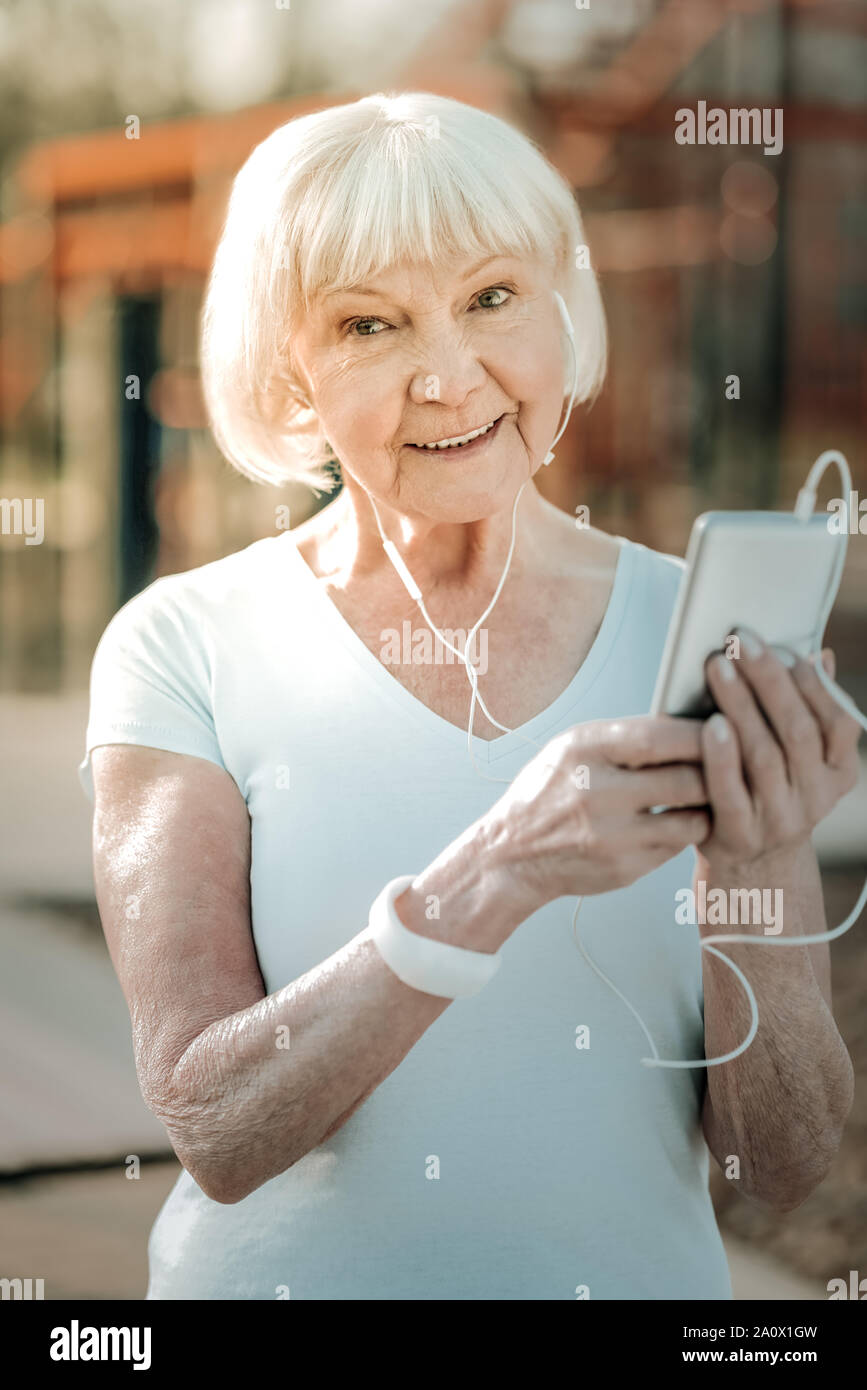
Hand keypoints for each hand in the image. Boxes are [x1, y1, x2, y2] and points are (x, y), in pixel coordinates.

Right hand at [482, 715, 710, 912]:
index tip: (720, 725)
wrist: (511, 856)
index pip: (659, 736)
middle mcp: (596, 793)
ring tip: (707, 792)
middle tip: (730, 762)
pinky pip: (678, 845)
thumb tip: (687, 722)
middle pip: (688, 779)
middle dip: (716, 770)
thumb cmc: (546, 793)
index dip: (699, 731)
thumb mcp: (571, 749)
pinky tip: (679, 818)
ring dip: (708, 805)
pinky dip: (686, 830)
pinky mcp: (625, 869)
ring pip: (693, 818)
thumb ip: (623, 738)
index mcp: (583, 751)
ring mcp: (612, 836)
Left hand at [698, 634, 860, 878]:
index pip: (838, 722)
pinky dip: (721, 756)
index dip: (812, 683)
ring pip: (764, 756)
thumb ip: (810, 709)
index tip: (783, 647)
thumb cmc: (769, 789)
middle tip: (740, 641)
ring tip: (718, 666)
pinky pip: (731, 792)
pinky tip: (710, 723)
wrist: (751, 864)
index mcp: (838, 772)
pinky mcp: (740, 835)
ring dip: (740, 705)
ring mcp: (779, 819)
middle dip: (769, 680)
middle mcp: (816, 796)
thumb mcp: (801, 758)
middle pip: (797, 731)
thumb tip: (819, 656)